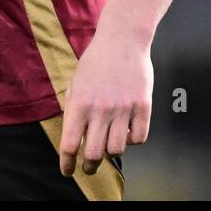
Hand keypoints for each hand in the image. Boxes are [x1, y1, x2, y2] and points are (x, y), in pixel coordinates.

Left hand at [58, 25, 152, 176]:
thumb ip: (73, 110)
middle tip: (90, 166)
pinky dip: (133, 140)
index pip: (70, 145)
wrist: (122, 39)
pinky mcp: (143, 105)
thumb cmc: (95, 61)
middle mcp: (101, 109)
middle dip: (90, 166)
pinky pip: (139, 138)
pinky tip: (128, 131)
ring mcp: (124, 108)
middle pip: (94, 154)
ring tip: (109, 142)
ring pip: (117, 149)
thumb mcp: (75, 83)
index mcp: (80, 103)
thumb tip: (74, 138)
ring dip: (111, 150)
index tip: (67, 171)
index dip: (67, 163)